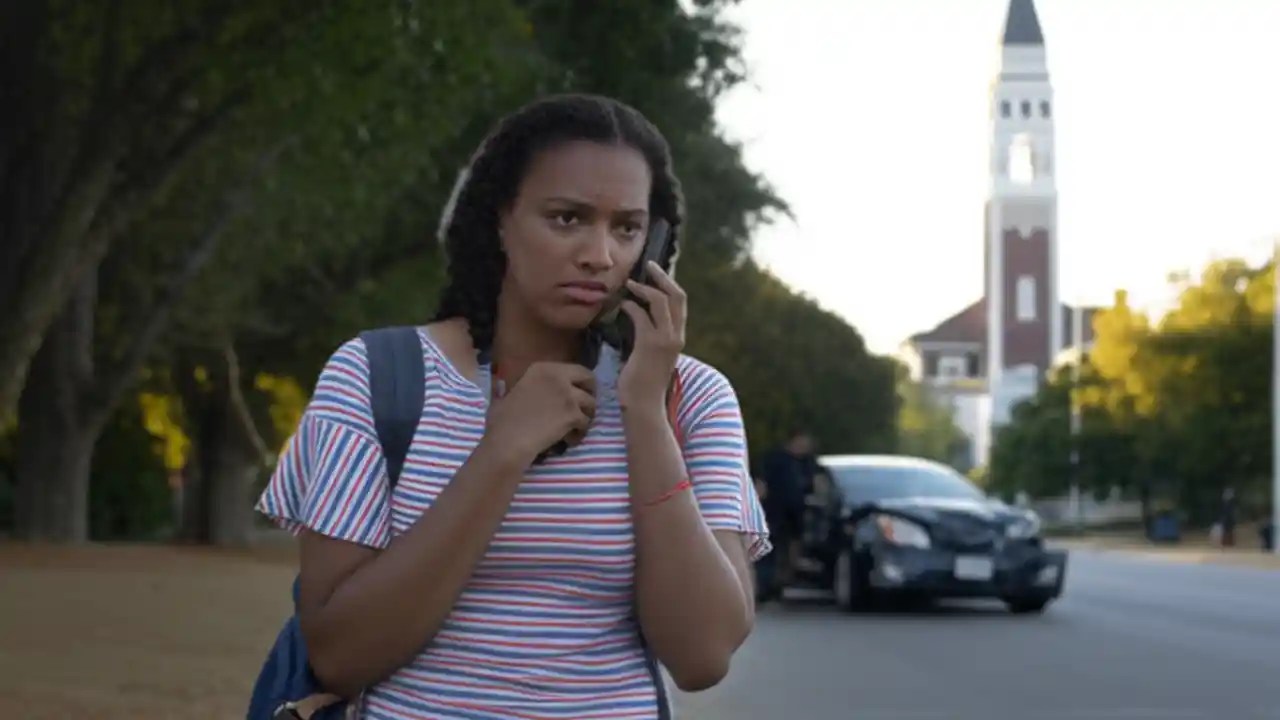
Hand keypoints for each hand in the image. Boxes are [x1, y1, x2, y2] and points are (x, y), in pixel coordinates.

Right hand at [480, 362, 596, 466]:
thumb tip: (514, 386)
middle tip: (585, 407)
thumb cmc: (502, 420)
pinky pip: (585, 423)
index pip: (574, 369)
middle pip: (589, 379)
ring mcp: (568, 395)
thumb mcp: (509, 393)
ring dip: (585, 416)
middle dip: (591, 392)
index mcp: (542, 368)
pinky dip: (579, 433)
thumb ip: (523, 386)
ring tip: (575, 427)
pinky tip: (569, 439)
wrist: (509, 440)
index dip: (579, 382)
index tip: (577, 391)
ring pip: (590, 403)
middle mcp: (558, 376)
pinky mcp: (573, 414)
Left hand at [618, 261, 685, 409]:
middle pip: (678, 296)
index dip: (669, 285)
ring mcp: (665, 340)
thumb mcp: (653, 357)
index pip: (680, 304)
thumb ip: (652, 339)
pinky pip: (641, 315)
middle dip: (662, 277)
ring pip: (661, 301)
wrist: (644, 406)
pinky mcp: (649, 345)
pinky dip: (631, 306)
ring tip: (629, 283)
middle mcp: (676, 336)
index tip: (656, 275)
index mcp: (679, 338)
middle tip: (648, 265)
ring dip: (644, 288)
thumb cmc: (644, 385)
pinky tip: (621, 305)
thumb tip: (639, 321)